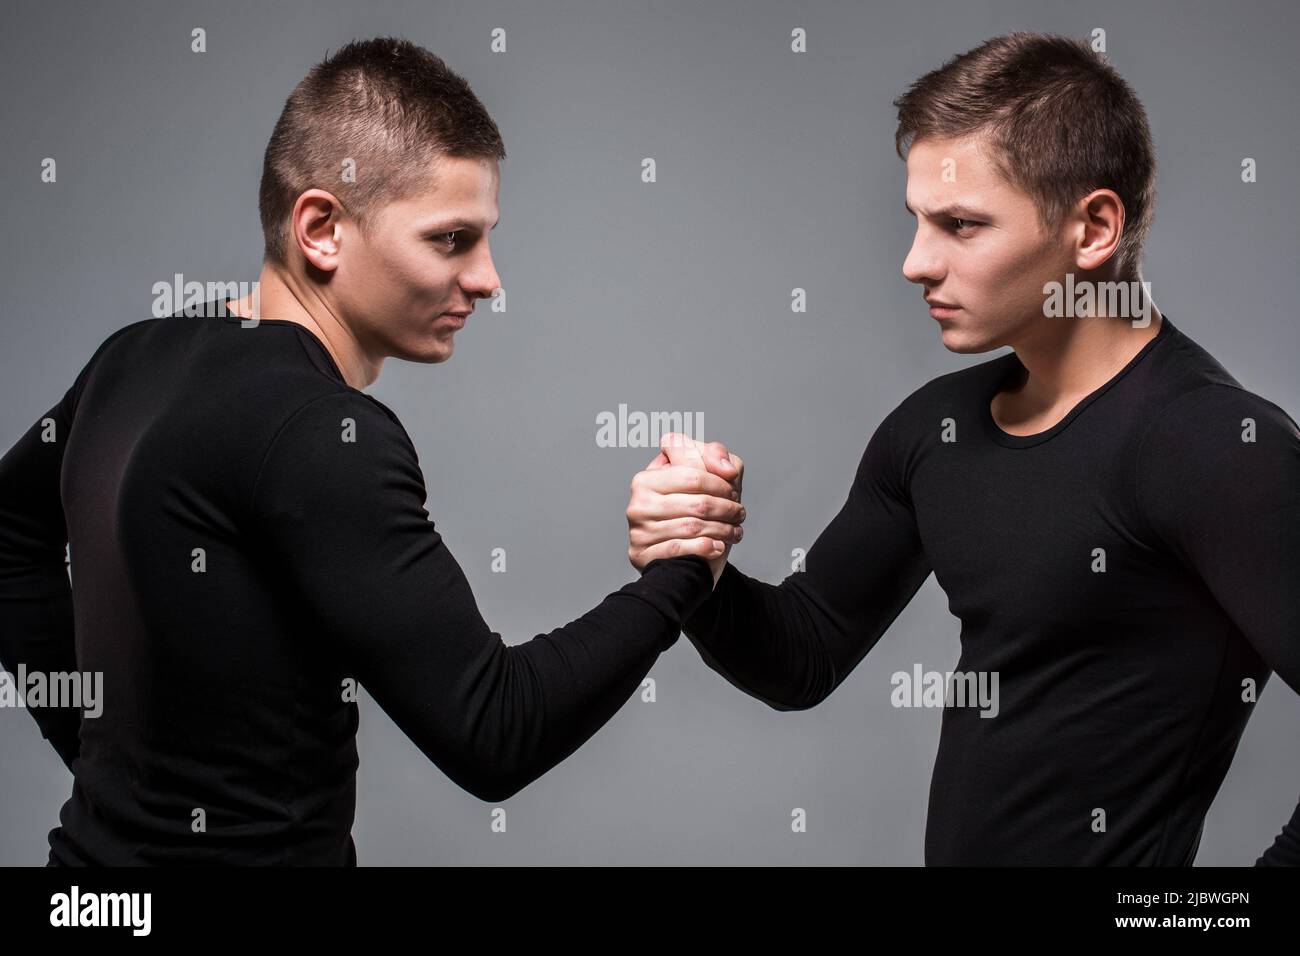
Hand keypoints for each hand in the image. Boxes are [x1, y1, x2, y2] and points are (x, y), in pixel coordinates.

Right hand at [627, 432, 745, 586]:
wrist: (677, 553)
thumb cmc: (690, 507)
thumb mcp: (702, 472)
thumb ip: (713, 454)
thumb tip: (726, 469)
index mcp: (647, 478)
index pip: (692, 475)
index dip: (720, 484)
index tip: (733, 492)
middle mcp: (639, 503)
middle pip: (697, 504)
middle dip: (726, 509)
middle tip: (739, 513)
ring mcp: (639, 530)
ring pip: (692, 527)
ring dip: (723, 530)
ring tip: (734, 531)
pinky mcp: (643, 555)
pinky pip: (681, 549)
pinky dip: (706, 547)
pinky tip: (718, 546)